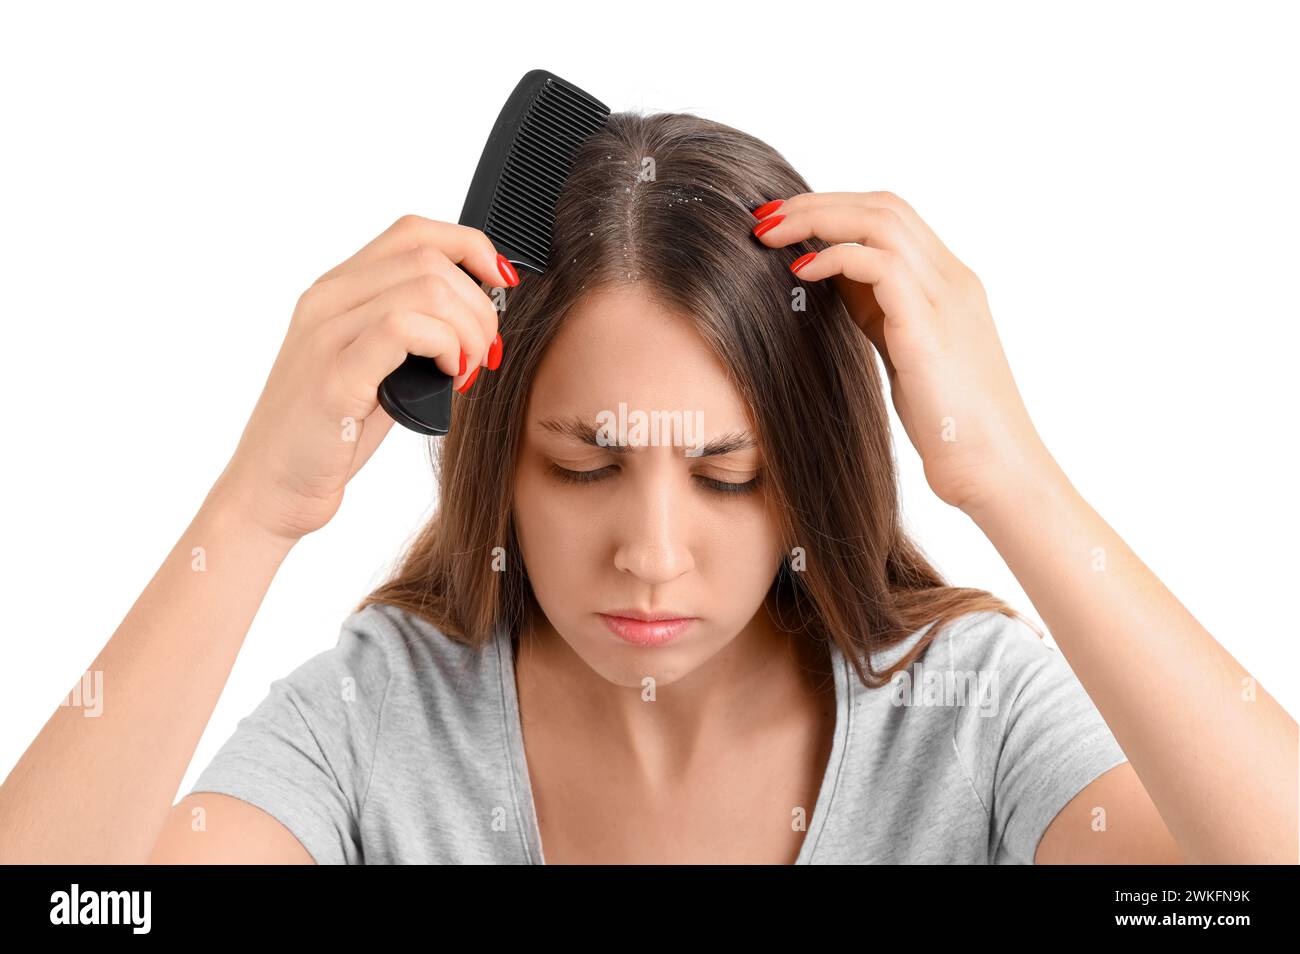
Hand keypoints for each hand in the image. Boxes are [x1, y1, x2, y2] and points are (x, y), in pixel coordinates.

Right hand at [208, 214, 515, 542]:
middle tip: (485, 352)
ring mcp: (326, 334)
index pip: (414, 232)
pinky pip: (405, 328)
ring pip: (426, 286)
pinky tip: (448, 378)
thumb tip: (479, 318)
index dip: (470, 246)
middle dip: (480, 303)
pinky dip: (446, 348)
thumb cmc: (328, 436)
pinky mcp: (334, 375)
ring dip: (469, 328)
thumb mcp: (376, 370)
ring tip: (467, 370)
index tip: (502, 284)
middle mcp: (327, 300)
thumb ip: (412, 334)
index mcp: (337, 292)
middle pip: (430, 257)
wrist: (271, 489)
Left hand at [751, 191, 1051, 512]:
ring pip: (881, 222)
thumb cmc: (949, 425)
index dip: (834, 209)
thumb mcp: (905, 354)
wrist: (994, 471)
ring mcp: (946, 300)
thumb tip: (830, 285)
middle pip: (883, 207)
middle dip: (817, 204)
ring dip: (818, 220)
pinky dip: (835, 258)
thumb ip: (877, 314)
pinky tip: (800, 274)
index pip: (891, 217)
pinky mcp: (930, 329)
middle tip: (764, 217)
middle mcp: (953, 281)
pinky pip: (880, 267)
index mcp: (949, 284)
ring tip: (771, 235)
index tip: (783, 221)